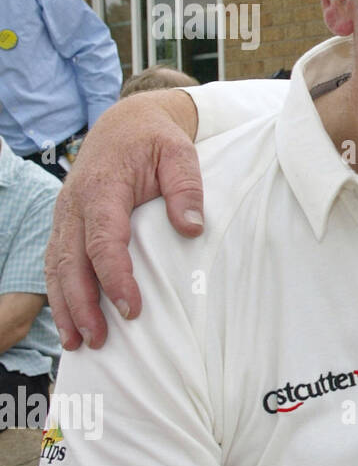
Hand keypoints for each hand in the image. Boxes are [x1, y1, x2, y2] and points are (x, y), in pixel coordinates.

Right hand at [44, 92, 203, 349]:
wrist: (124, 123)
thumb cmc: (155, 140)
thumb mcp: (179, 153)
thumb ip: (186, 187)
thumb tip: (192, 227)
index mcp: (102, 189)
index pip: (104, 241)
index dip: (115, 277)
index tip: (131, 308)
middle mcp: (75, 206)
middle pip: (72, 263)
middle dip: (82, 304)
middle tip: (98, 340)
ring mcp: (65, 216)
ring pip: (57, 267)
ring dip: (66, 306)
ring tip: (79, 343)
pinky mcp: (65, 224)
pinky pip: (56, 263)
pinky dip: (60, 294)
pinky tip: (70, 321)